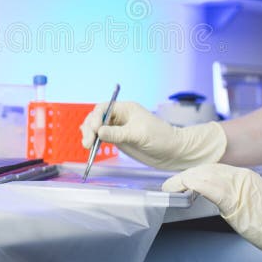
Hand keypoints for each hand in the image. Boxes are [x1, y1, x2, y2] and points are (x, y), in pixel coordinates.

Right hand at [79, 101, 226, 170]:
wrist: (173, 152)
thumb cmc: (161, 137)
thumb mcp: (139, 134)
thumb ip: (118, 133)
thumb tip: (98, 132)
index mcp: (125, 109)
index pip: (103, 108)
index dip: (95, 118)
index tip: (94, 130)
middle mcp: (119, 117)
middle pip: (97, 118)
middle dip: (89, 129)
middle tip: (88, 143)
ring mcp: (118, 129)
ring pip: (97, 129)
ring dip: (90, 136)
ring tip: (88, 147)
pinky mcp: (118, 140)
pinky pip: (101, 139)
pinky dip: (95, 143)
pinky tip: (92, 149)